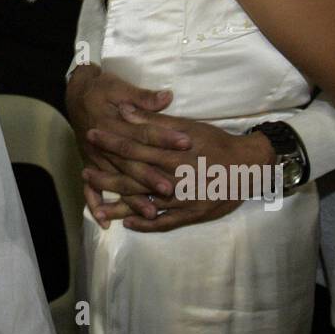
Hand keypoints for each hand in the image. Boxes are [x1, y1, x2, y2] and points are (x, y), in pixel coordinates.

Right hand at [66, 66, 179, 222]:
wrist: (76, 94)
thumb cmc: (102, 89)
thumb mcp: (120, 87)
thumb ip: (143, 97)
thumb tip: (166, 97)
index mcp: (113, 122)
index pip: (144, 131)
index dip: (165, 137)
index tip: (187, 142)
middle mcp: (103, 144)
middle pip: (130, 163)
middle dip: (150, 177)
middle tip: (170, 189)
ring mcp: (96, 158)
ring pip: (116, 181)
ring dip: (132, 198)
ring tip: (151, 212)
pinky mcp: (91, 165)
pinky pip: (90, 190)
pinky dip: (96, 205)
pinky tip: (106, 222)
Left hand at [84, 124, 275, 232]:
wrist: (249, 166)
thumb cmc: (217, 142)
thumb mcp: (188, 126)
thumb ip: (155, 119)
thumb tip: (125, 108)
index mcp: (172, 152)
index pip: (135, 146)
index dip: (111, 141)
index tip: (92, 135)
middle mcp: (175, 177)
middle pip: (134, 177)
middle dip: (108, 176)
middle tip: (85, 174)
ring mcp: (183, 199)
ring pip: (146, 203)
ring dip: (120, 204)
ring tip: (98, 207)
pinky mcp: (192, 214)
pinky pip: (165, 222)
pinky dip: (146, 223)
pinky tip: (129, 224)